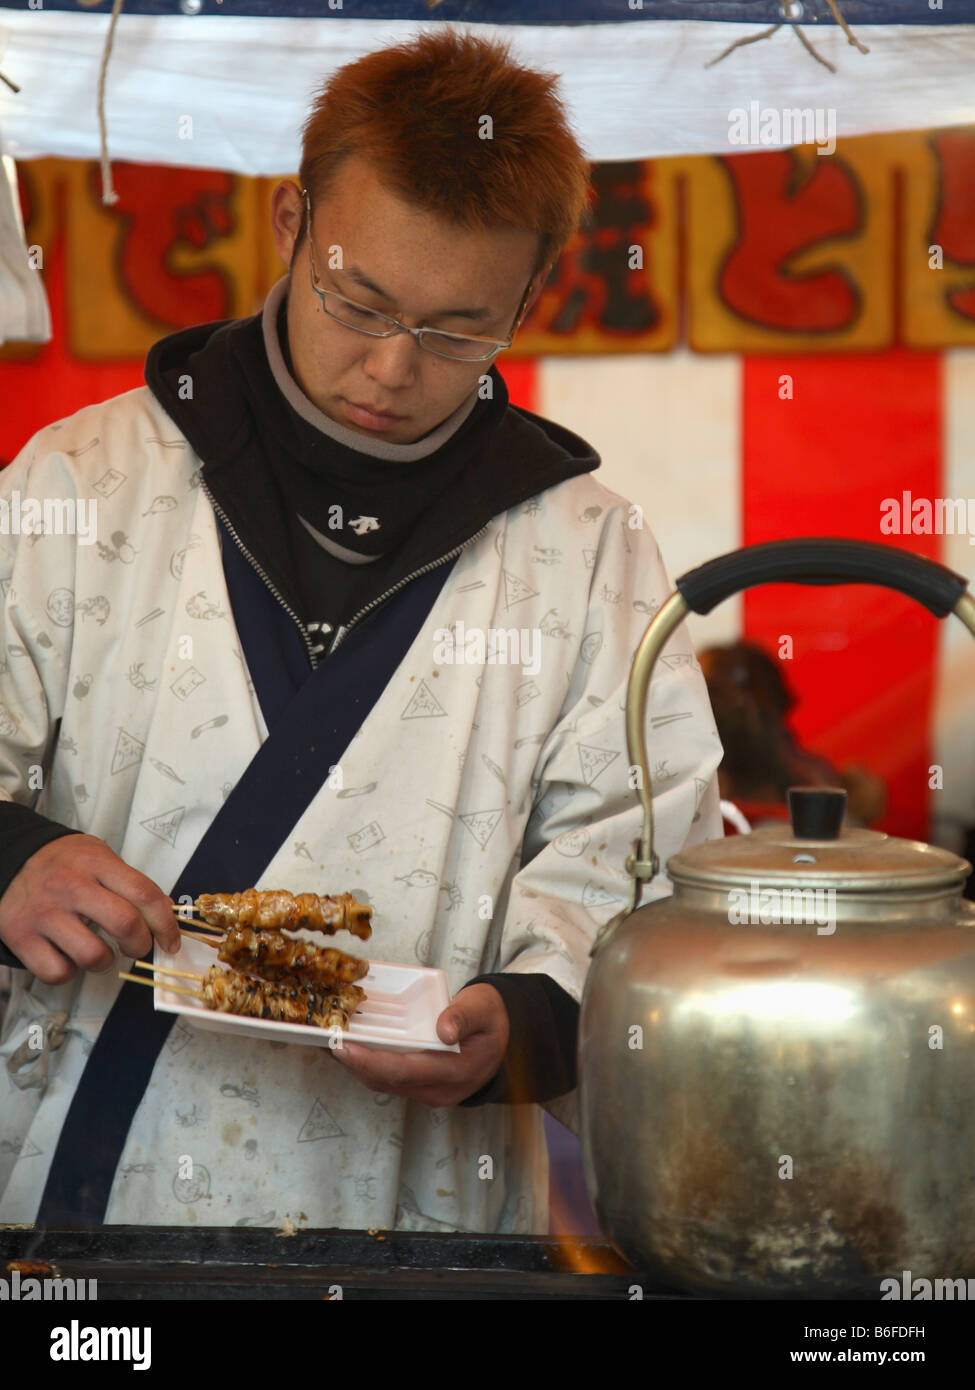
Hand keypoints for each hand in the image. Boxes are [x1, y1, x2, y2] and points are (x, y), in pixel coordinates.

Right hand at [0, 834, 179, 983]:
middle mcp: (71, 887)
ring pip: (92, 955)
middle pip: (124, 924)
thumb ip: (129, 882)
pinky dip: (69, 971)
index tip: (170, 941)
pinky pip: (57, 972)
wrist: (7, 858)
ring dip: (104, 962)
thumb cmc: (60, 862)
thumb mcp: (98, 857)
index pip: (144, 894)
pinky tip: (68, 955)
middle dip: (140, 944)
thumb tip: (164, 911)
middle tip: (136, 946)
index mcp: (96, 863)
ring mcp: (45, 913)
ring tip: (98, 951)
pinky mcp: (21, 937)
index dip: (166, 923)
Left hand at [331, 982, 509, 1106]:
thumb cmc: (491, 1019)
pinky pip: (388, 1078)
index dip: (371, 1061)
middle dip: (353, 1063)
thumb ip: (464, 1016)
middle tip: (325, 1041)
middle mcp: (440, 1090)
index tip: (344, 1048)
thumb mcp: (484, 1008)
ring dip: (355, 1066)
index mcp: (457, 1071)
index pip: (406, 1070)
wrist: (504, 1038)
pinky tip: (348, 1047)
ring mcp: (430, 1092)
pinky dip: (366, 1064)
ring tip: (328, 1043)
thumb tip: (443, 1028)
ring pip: (384, 1082)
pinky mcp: (421, 1086)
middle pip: (387, 1080)